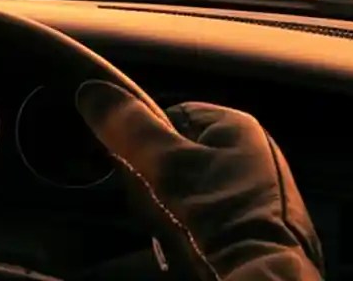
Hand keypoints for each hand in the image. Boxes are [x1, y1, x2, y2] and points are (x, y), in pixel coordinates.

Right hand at [75, 81, 323, 279]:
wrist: (262, 275)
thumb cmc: (216, 214)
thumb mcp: (166, 166)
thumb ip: (129, 127)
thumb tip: (90, 90)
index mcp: (236, 124)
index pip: (171, 116)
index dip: (146, 142)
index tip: (137, 169)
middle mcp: (254, 149)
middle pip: (181, 153)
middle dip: (160, 179)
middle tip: (157, 203)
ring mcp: (260, 187)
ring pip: (192, 186)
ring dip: (175, 205)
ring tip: (175, 226)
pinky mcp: (260, 221)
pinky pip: (212, 212)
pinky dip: (197, 225)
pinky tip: (193, 241)